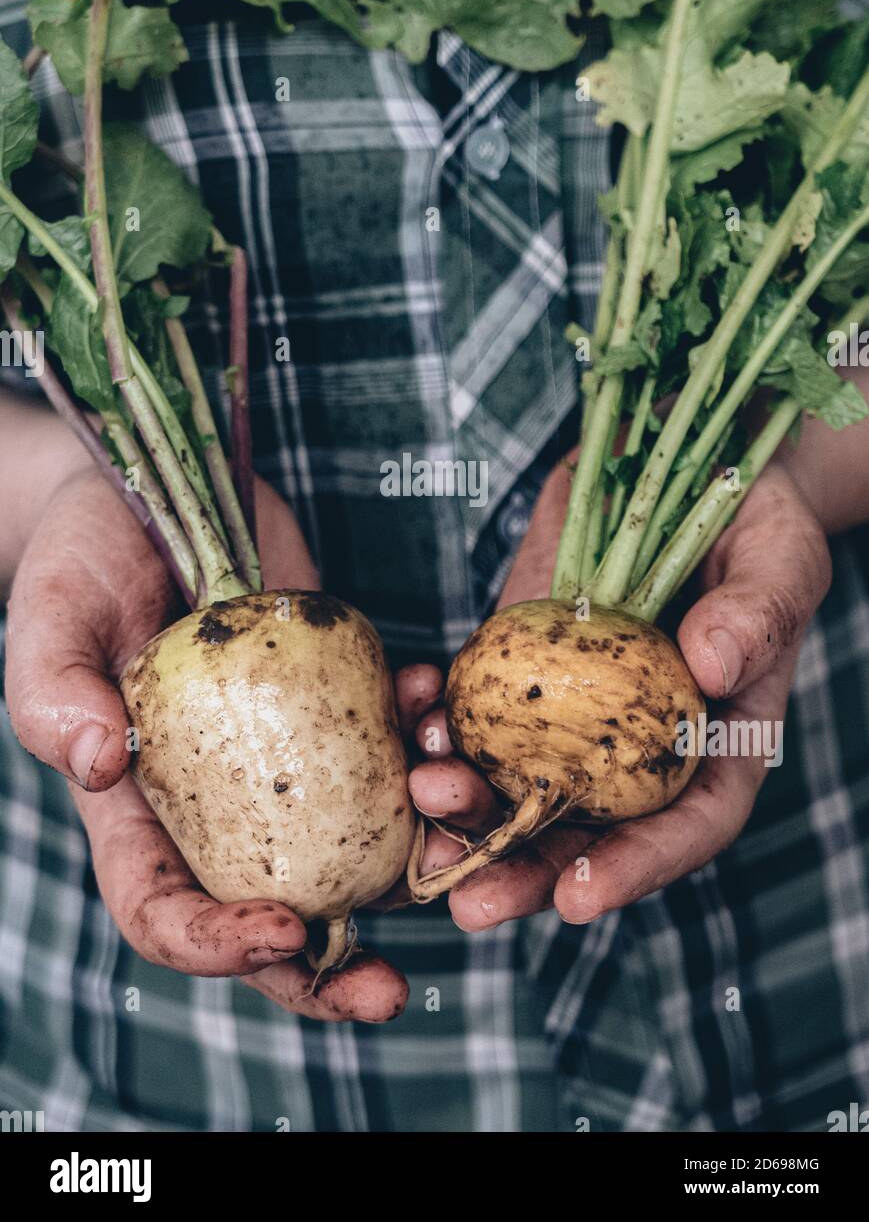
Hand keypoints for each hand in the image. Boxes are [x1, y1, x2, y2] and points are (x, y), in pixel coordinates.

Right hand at [4, 465, 435, 1020]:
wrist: (155, 490)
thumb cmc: (84, 559)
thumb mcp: (51, 618)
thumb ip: (53, 693)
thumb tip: (99, 765)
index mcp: (139, 811)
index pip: (167, 912)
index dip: (218, 943)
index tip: (282, 927)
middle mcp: (219, 804)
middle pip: (274, 913)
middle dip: (331, 966)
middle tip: (391, 988)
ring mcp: (287, 757)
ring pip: (356, 841)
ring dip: (414, 842)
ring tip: (449, 801)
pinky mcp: (336, 703)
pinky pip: (390, 746)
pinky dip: (421, 735)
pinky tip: (429, 697)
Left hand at [409, 459, 830, 928]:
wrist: (686, 469)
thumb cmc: (755, 521)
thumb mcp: (780, 556)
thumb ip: (759, 612)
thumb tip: (716, 665)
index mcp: (716, 742)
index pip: (686, 827)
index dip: (635, 869)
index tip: (578, 897)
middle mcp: (638, 745)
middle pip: (584, 832)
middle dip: (523, 871)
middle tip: (467, 901)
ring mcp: (571, 711)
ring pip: (514, 784)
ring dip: (464, 808)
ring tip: (423, 802)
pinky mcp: (518, 668)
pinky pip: (474, 711)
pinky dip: (440, 722)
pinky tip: (415, 718)